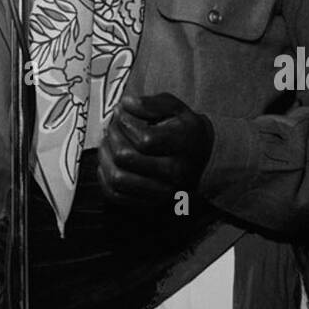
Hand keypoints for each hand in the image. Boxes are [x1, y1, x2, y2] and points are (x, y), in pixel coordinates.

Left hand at [97, 91, 213, 208]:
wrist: (204, 161)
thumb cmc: (184, 130)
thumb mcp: (175, 108)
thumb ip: (150, 103)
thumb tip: (125, 104)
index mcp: (182, 144)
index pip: (145, 139)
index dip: (126, 123)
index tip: (120, 112)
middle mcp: (174, 172)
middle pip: (127, 158)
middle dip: (112, 137)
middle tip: (112, 126)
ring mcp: (162, 192)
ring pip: (118, 179)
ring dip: (105, 157)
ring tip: (107, 143)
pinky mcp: (150, 204)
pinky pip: (116, 195)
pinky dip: (104, 178)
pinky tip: (107, 162)